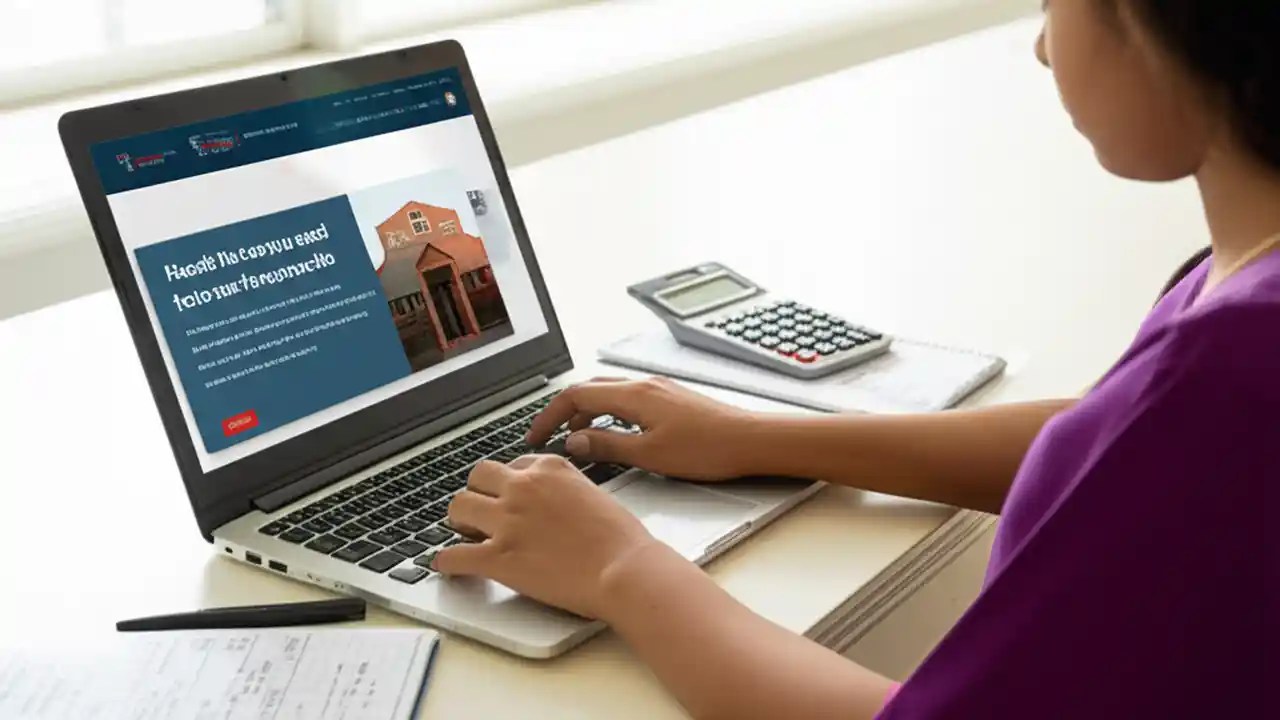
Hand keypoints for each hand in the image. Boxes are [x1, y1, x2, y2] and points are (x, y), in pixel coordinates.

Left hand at [434, 455, 660, 619]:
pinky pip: (454, 555)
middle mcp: (523, 487)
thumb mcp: (595, 494)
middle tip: (482, 512)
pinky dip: (447, 563)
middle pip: (478, 476)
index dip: (509, 483)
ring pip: (458, 506)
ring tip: (466, 534)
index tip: (509, 496)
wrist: (624, 569)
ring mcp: (507, 521)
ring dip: (459, 521)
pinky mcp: (498, 557)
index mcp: (549, 468)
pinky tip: (448, 567)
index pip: (513, 465)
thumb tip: (555, 504)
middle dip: (478, 493)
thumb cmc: (621, 540)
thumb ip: (567, 491)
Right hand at [526, 377, 759, 480]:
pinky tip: (612, 434)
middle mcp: (644, 385)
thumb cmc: (708, 449)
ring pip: (608, 394)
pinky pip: (627, 400)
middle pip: (589, 389)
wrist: (751, 441)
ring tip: (576, 439)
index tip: (536, 435)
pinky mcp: (670, 399)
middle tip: (548, 437)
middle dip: (564, 412)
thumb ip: (607, 446)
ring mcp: (658, 390)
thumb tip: (574, 442)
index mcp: (634, 395)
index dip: (550, 415)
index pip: (576, 395)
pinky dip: (608, 414)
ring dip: (586, 413)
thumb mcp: (649, 454)